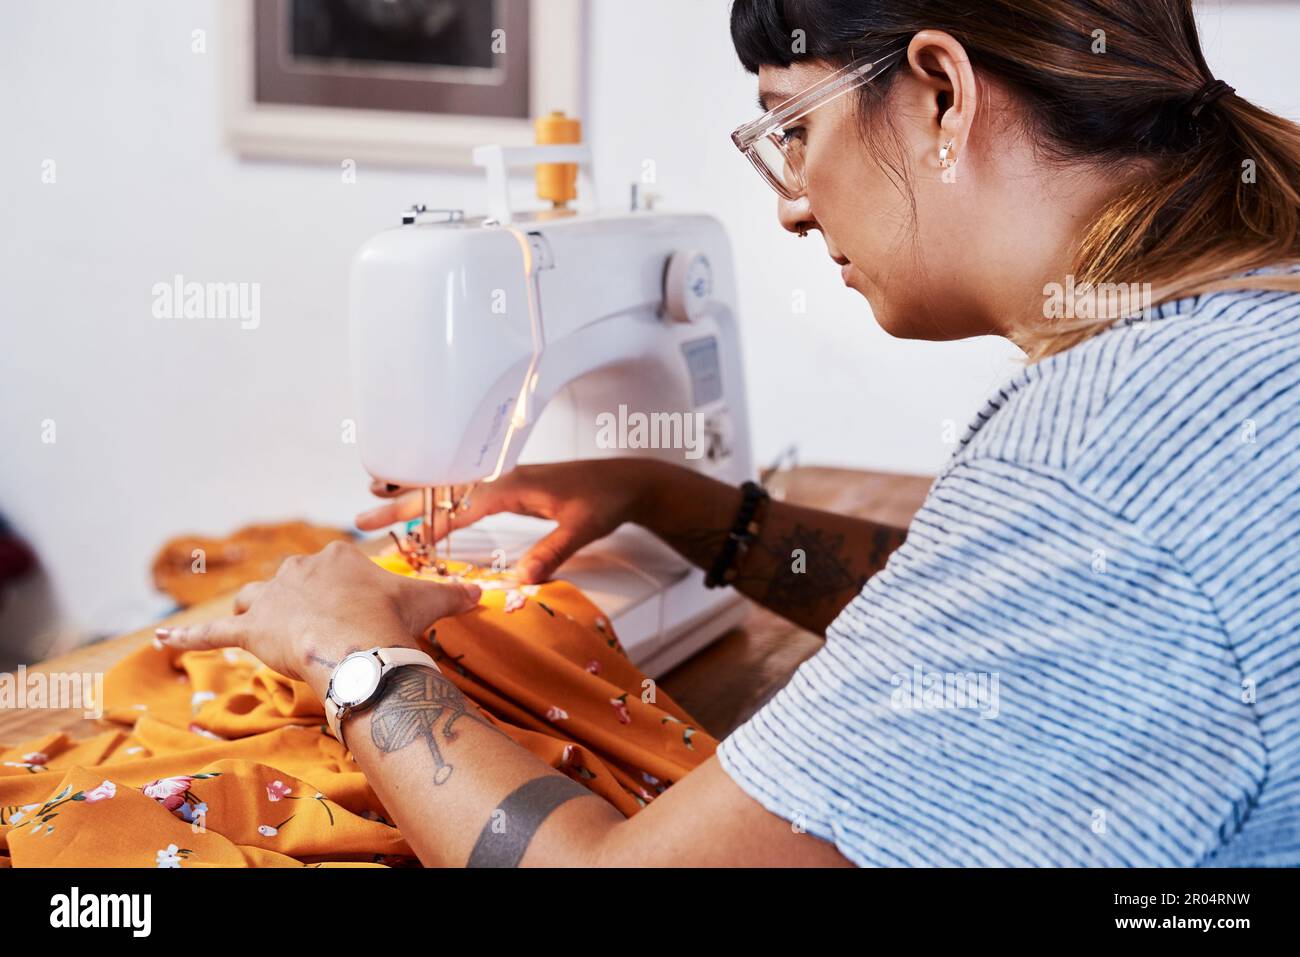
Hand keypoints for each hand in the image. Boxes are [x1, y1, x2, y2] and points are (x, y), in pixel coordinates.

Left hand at [155, 541, 481, 697]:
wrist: (362, 647)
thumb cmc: (393, 621)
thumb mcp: (429, 603)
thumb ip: (454, 595)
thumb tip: (484, 595)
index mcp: (340, 557)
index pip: (335, 568)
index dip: (345, 592)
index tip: (356, 610)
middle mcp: (301, 567)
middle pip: (294, 581)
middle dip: (301, 601)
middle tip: (318, 628)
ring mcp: (273, 597)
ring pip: (255, 600)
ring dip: (254, 612)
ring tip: (255, 626)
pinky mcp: (250, 630)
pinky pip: (211, 633)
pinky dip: (187, 640)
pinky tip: (161, 645)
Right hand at [354, 459, 667, 583]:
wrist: (627, 479)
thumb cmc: (605, 501)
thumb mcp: (582, 529)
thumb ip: (552, 552)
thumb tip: (521, 581)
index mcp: (512, 484)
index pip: (459, 501)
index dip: (426, 518)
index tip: (396, 532)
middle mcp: (501, 476)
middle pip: (441, 487)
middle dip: (401, 501)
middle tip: (362, 516)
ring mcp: (502, 478)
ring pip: (447, 483)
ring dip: (411, 490)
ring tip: (372, 492)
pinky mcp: (507, 484)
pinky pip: (461, 487)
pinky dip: (434, 492)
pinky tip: (419, 500)